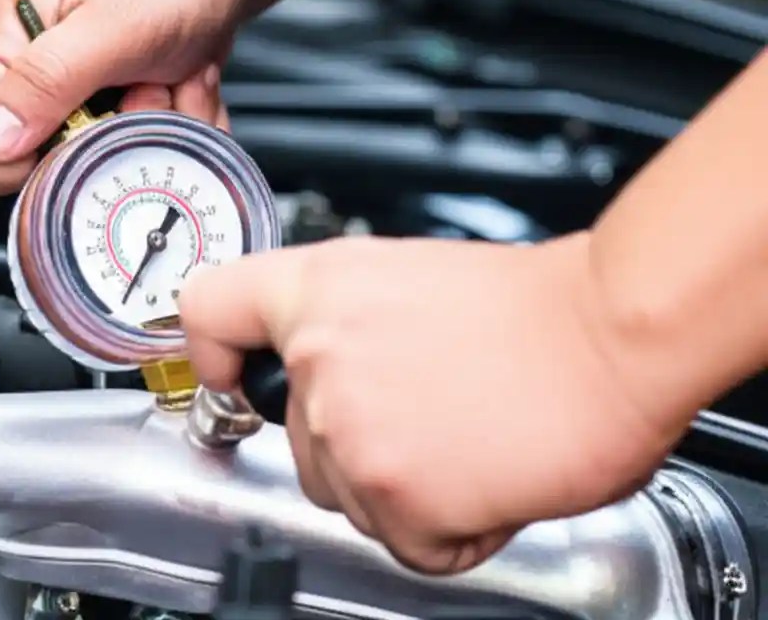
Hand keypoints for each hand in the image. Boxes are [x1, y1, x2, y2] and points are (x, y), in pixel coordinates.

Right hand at [0, 0, 257, 194]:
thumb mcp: (109, 27)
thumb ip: (46, 83)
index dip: (37, 155)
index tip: (98, 126)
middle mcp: (17, 64)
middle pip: (39, 156)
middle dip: (108, 137)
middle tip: (149, 87)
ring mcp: (58, 87)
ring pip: (92, 159)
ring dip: (146, 130)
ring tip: (170, 81)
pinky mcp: (96, 103)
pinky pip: (122, 147)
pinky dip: (161, 127)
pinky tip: (178, 88)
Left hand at [177, 233, 695, 573]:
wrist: (611, 335)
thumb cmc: (536, 309)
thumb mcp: (410, 280)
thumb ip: (348, 322)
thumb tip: (331, 361)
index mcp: (320, 291)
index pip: (211, 311)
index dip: (214, 354)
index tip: (228, 375)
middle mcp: (320, 359)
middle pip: (297, 442)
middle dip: (357, 447)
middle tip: (430, 415)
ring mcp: (350, 433)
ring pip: (347, 497)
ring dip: (404, 487)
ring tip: (468, 438)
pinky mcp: (394, 497)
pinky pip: (407, 542)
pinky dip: (451, 529)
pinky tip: (486, 477)